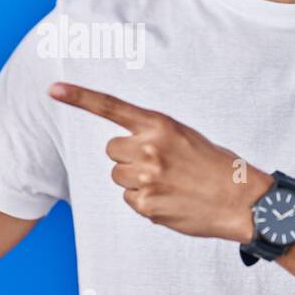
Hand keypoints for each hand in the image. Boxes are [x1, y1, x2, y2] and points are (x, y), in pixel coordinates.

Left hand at [48, 82, 271, 241]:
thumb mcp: (185, 137)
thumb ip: (153, 136)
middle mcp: (148, 148)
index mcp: (159, 125)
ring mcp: (145, 178)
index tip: (53, 89)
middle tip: (161, 164)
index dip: (79, 97)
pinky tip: (170, 200)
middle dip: (129, 157)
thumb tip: (123, 149)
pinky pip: (128, 199)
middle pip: (112, 150)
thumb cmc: (215, 165)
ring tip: (168, 183)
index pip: (111, 107)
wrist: (241, 200)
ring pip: (117, 176)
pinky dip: (145, 201)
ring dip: (135, 180)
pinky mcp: (145, 205)